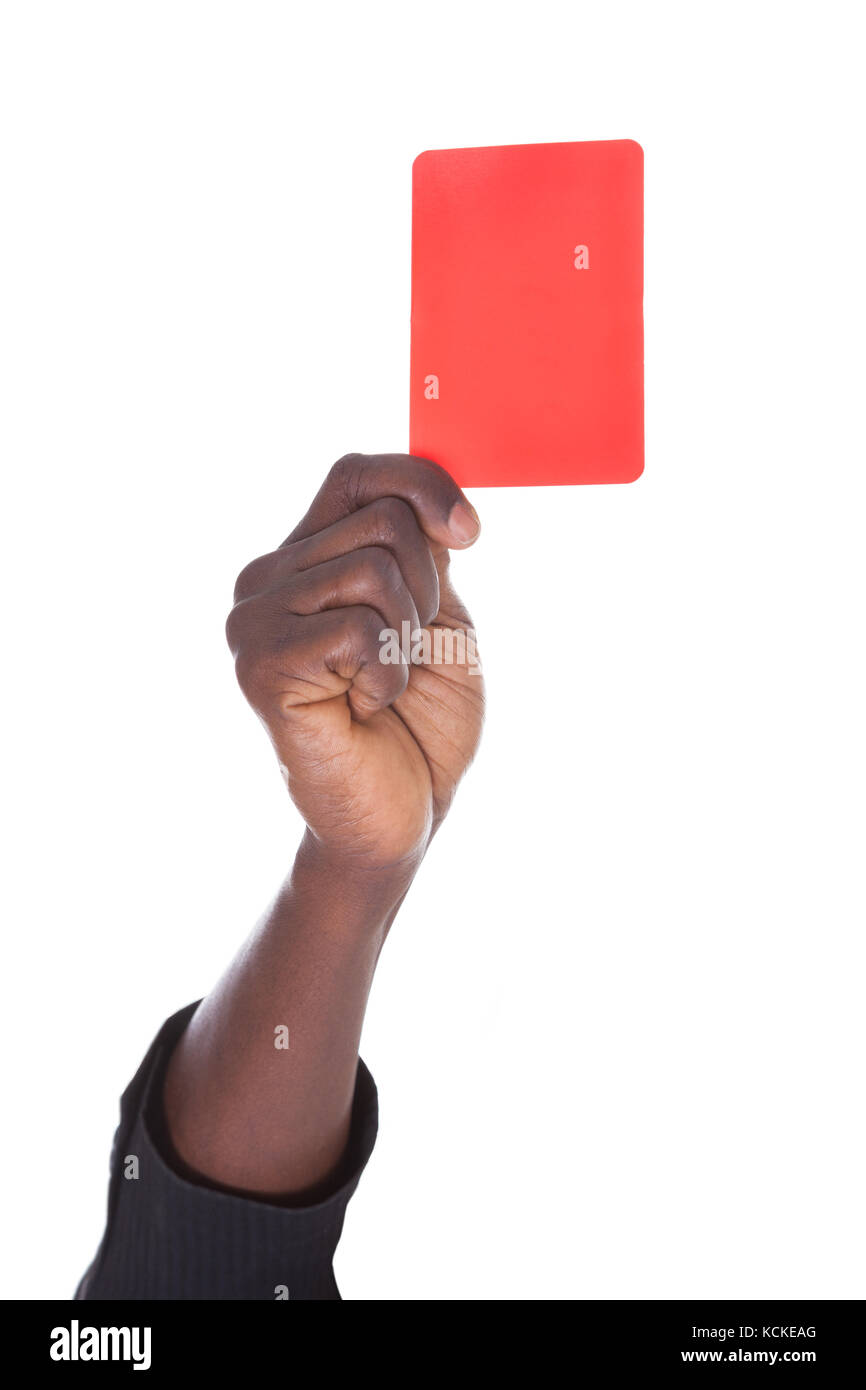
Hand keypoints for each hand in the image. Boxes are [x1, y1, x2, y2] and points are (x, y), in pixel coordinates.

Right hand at [226, 453, 483, 870]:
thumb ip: (422, 553)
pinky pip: (359, 629)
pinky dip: (387, 674)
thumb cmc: (421, 723)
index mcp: (308, 558)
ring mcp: (255, 621)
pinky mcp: (261, 666)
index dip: (421, 484)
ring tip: (381, 685)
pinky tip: (362, 709)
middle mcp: (268, 579)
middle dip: (428, 589)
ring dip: (407, 637)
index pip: (356, 474)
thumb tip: (431, 499)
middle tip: (408, 653)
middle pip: (382, 520)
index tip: (468, 533)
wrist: (400, 817)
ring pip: (374, 569)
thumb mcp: (439, 618)